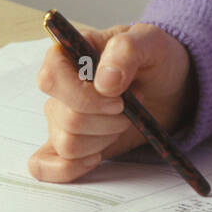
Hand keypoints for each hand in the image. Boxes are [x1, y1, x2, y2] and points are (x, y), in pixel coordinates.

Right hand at [29, 22, 197, 183]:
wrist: (169, 86)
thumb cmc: (154, 59)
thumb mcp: (151, 42)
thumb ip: (127, 51)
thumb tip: (104, 82)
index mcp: (67, 54)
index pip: (51, 80)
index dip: (84, 97)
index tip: (119, 99)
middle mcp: (59, 88)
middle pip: (67, 119)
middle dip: (108, 120)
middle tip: (132, 106)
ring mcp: (60, 118)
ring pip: (67, 144)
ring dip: (105, 138)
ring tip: (124, 120)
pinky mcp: (68, 143)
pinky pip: (43, 166)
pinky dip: (66, 169)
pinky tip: (95, 158)